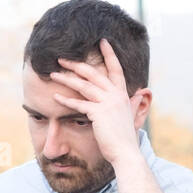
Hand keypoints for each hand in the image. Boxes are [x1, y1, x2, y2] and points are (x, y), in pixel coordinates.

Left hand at [47, 38, 141, 166]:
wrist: (125, 152)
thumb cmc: (124, 137)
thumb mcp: (130, 115)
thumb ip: (132, 103)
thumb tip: (139, 96)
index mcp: (123, 94)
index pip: (116, 69)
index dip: (109, 54)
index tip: (102, 41)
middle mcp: (116, 95)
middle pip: (94, 74)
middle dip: (77, 64)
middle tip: (62, 58)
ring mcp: (107, 103)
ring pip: (84, 86)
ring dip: (67, 78)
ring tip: (53, 73)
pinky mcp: (98, 113)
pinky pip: (78, 103)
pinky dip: (66, 100)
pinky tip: (55, 96)